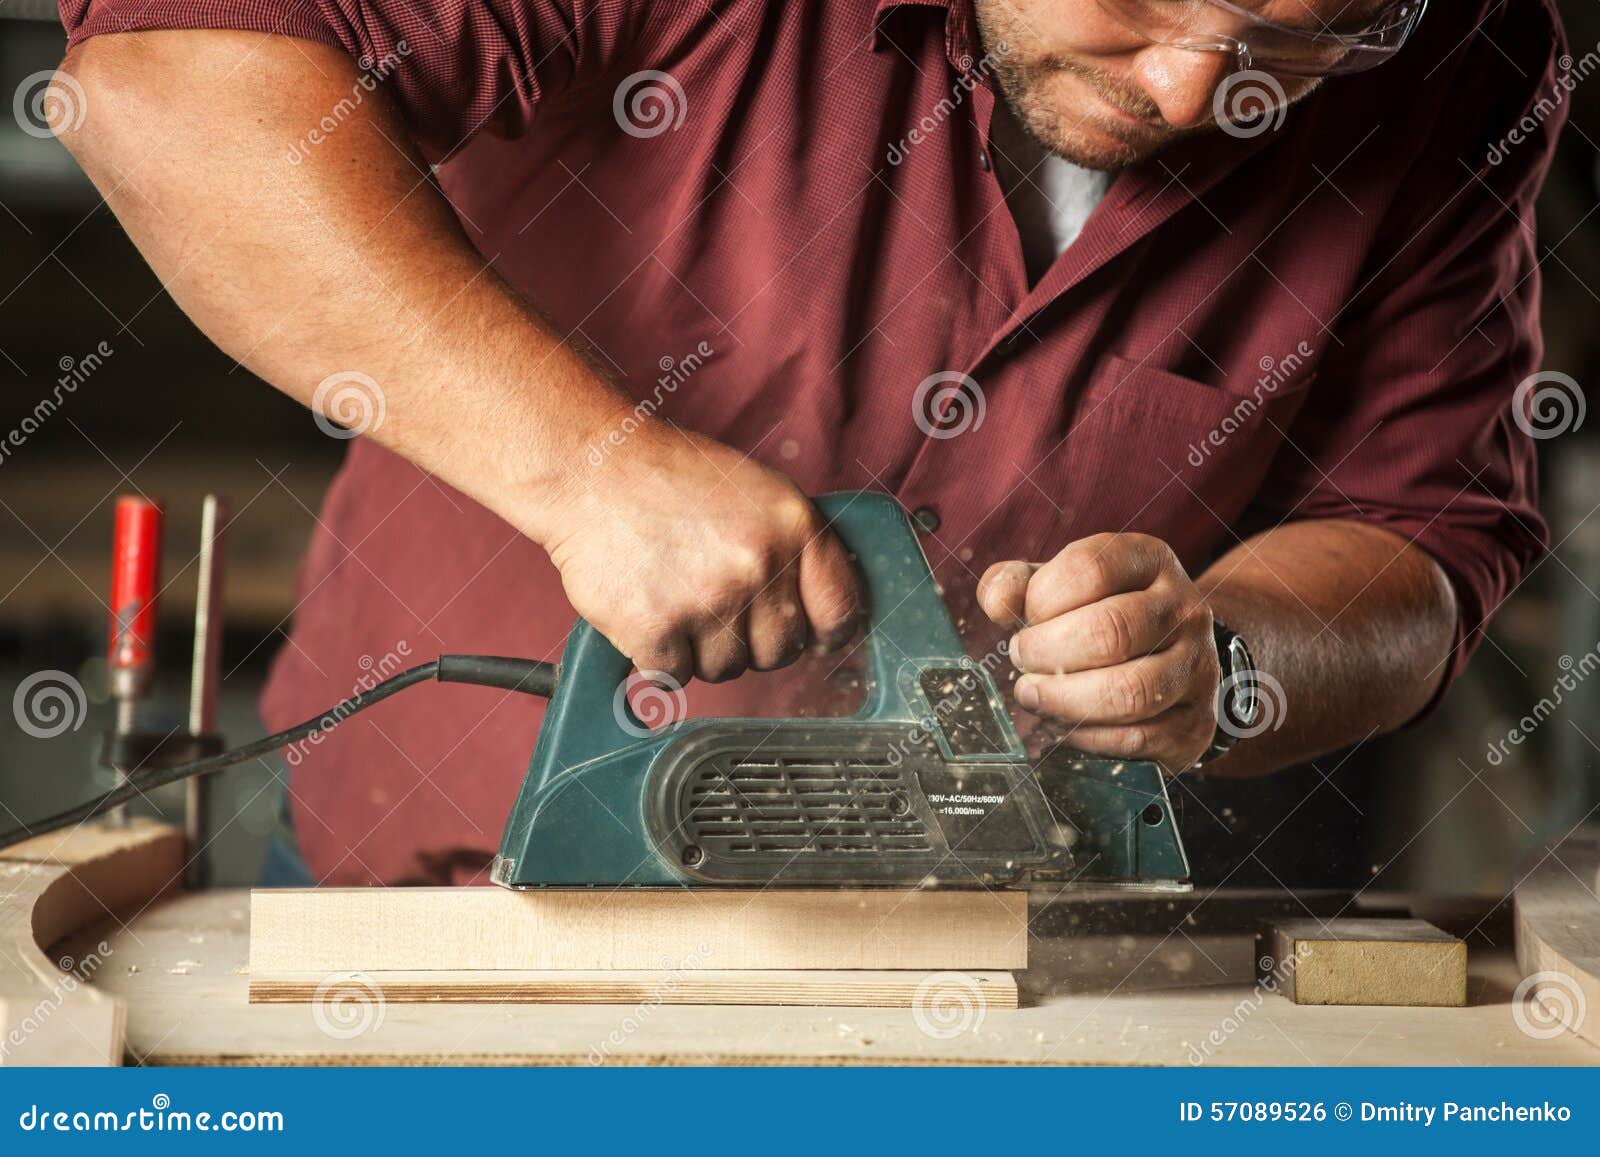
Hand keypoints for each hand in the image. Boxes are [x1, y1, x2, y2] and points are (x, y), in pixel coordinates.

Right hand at [536, 423, 859, 684]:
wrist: (591, 469)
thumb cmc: (670, 479)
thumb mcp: (757, 491)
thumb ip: (795, 550)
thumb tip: (826, 620)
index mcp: (794, 526)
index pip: (839, 610)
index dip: (824, 633)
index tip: (812, 638)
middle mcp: (758, 564)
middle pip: (779, 651)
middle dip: (751, 641)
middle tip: (715, 606)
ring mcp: (707, 599)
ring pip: (726, 669)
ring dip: (700, 650)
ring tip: (675, 600)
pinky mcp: (656, 627)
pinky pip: (673, 676)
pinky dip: (657, 658)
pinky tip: (647, 616)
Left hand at [977, 533, 1219, 771]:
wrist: (1170, 660)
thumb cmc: (1098, 615)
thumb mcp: (1059, 585)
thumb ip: (1017, 583)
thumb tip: (997, 603)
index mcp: (1150, 561)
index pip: (1092, 568)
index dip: (1043, 598)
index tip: (1025, 619)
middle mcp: (1184, 609)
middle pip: (1110, 631)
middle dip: (1047, 651)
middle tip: (1021, 659)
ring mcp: (1196, 667)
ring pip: (1129, 691)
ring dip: (1064, 699)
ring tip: (1033, 693)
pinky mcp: (1193, 722)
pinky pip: (1135, 738)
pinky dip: (1086, 736)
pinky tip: (1063, 724)